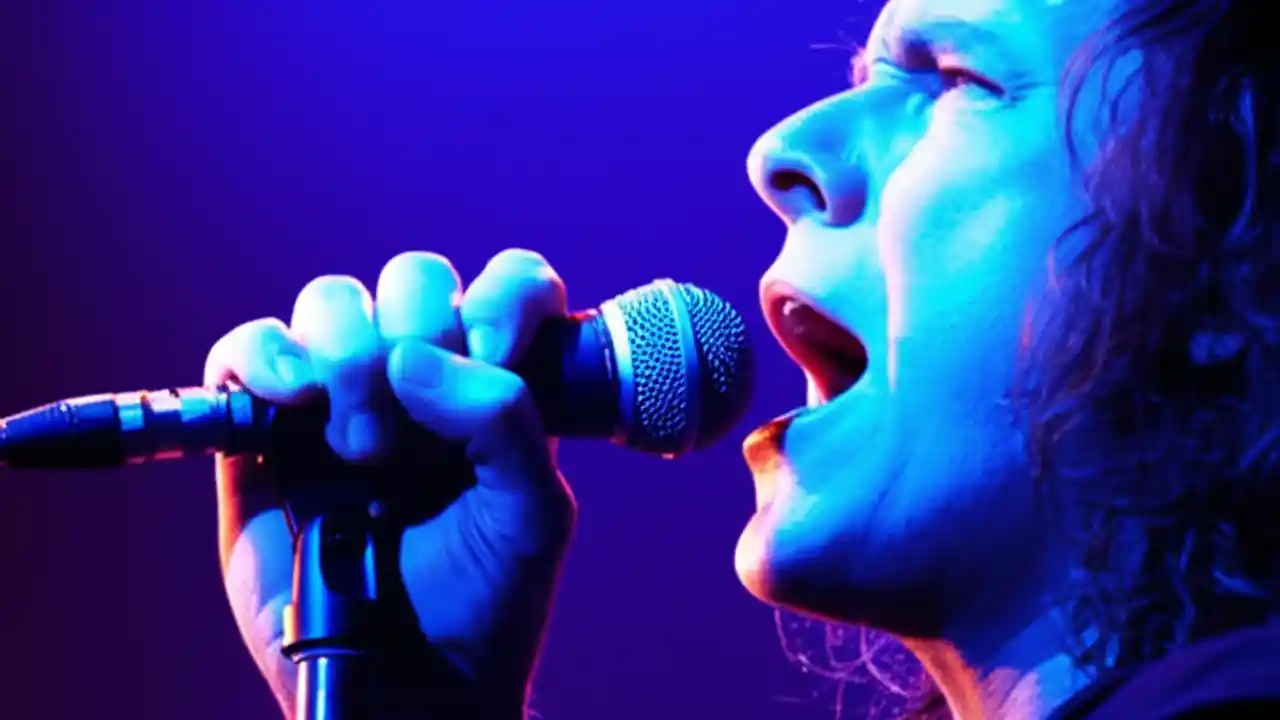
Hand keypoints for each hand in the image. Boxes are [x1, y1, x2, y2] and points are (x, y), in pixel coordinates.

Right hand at [204, 250, 576, 718]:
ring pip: (331, 302)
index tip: (496, 353)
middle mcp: (419, 377)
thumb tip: (414, 356)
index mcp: (495, 384)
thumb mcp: (530, 515)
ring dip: (347, 353)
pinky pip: (247, 351)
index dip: (502, 298)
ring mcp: (339, 398)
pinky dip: (263, 356)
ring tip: (362, 447)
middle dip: (416, 326)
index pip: (507, 285)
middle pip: (412, 279)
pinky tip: (292, 399)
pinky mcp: (262, 430)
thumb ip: (504, 423)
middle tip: (421, 424)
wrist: (412, 681)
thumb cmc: (484, 598)